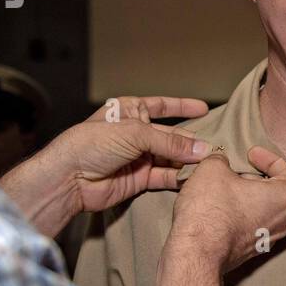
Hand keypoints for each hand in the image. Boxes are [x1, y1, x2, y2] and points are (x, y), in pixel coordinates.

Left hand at [0, 96, 209, 236]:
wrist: (70, 178)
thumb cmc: (92, 144)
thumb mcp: (134, 133)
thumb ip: (170, 142)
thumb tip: (201, 150)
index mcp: (130, 111)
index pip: (161, 106)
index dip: (182, 107)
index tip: (204, 109)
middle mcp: (136, 133)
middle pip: (171, 135)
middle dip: (192, 141)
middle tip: (215, 147)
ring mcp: (138, 157)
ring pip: (171, 157)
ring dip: (189, 161)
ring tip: (211, 163)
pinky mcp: (140, 179)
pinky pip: (166, 176)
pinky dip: (180, 177)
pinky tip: (196, 176)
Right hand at [167, 146, 285, 274]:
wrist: (196, 253)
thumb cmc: (211, 210)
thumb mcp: (213, 169)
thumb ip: (221, 160)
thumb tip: (220, 164)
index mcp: (284, 198)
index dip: (270, 158)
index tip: (251, 154)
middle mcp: (283, 221)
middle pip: (278, 191)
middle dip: (257, 176)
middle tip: (237, 169)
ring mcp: (269, 239)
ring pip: (265, 209)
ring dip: (248, 195)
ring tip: (226, 186)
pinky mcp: (253, 251)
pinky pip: (253, 225)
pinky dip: (242, 212)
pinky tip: (221, 207)